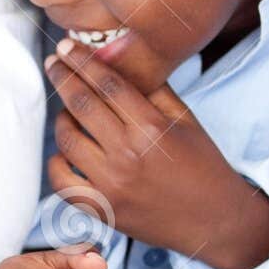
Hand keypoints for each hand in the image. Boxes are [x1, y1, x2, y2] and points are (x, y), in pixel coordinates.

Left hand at [45, 40, 268, 268]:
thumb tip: (120, 61)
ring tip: (66, 109)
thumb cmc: (204, 166)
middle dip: (63, 77)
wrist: (215, 222)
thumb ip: (154, 90)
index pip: (107, 84)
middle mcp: (128, 155)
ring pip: (67, 140)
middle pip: (81, 105)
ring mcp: (111, 185)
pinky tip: (66, 150)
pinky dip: (57, 162)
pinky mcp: (102, 210)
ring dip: (61, 118)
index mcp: (152, 128)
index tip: (66, 46)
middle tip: (54, 64)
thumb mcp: (187, 120)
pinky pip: (61, 181)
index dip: (82, 60)